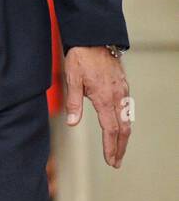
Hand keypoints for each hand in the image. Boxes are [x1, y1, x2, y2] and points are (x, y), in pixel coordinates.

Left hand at [64, 46, 131, 167]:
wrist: (95, 38)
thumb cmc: (81, 57)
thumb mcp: (72, 79)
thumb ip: (74, 102)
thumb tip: (72, 123)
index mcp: (104, 97)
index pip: (111, 129)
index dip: (110, 147)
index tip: (110, 160)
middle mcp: (117, 96)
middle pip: (123, 129)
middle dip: (120, 147)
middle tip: (115, 162)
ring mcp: (123, 91)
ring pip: (127, 120)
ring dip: (124, 138)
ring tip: (118, 150)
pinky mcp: (123, 86)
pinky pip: (127, 109)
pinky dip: (125, 123)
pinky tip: (120, 129)